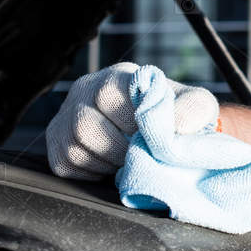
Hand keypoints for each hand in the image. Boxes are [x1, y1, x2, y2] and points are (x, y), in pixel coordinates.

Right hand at [45, 62, 218, 179]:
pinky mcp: (55, 144)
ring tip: (128, 161)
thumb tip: (178, 125)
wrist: (156, 134)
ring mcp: (65, 117)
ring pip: (75, 148)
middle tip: (140, 156)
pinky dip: (93, 173)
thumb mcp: (195, 107)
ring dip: (107, 163)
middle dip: (119, 149)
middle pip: (86, 125)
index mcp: (118, 77)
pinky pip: (66, 165)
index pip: (109, 92)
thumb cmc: (173, 118)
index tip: (148, 136)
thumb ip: (193, 108)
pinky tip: (110, 166)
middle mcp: (85, 90)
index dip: (130, 121)